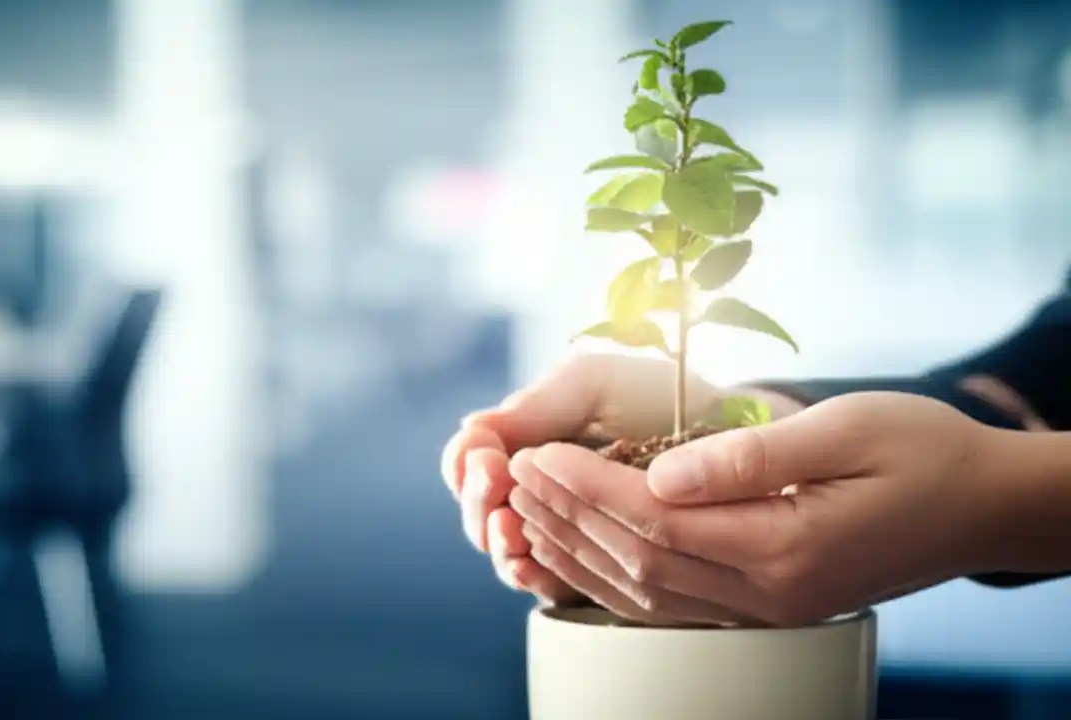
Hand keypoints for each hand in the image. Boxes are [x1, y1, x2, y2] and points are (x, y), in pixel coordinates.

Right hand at [440, 353, 724, 604]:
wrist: (738, 432)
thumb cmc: (661, 397)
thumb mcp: (593, 385)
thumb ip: (534, 406)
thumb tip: (469, 434)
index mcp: (524, 441)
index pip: (470, 462)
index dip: (467, 464)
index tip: (485, 457)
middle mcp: (536, 494)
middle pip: (481, 514)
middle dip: (480, 503)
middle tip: (496, 487)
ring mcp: (562, 535)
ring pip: (510, 554)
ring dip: (501, 542)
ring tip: (509, 527)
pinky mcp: (596, 572)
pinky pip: (553, 585)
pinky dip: (535, 575)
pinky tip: (529, 565)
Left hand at [510, 392, 1008, 625]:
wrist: (982, 504)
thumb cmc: (922, 450)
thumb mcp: (847, 429)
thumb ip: (752, 456)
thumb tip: (664, 472)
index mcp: (787, 544)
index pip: (657, 522)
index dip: (588, 487)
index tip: (539, 453)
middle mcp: (769, 591)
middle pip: (638, 560)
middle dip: (567, 515)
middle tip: (512, 472)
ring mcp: (766, 606)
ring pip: (644, 590)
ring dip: (577, 549)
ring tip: (525, 507)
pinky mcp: (765, 603)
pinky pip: (670, 603)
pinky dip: (612, 579)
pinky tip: (578, 553)